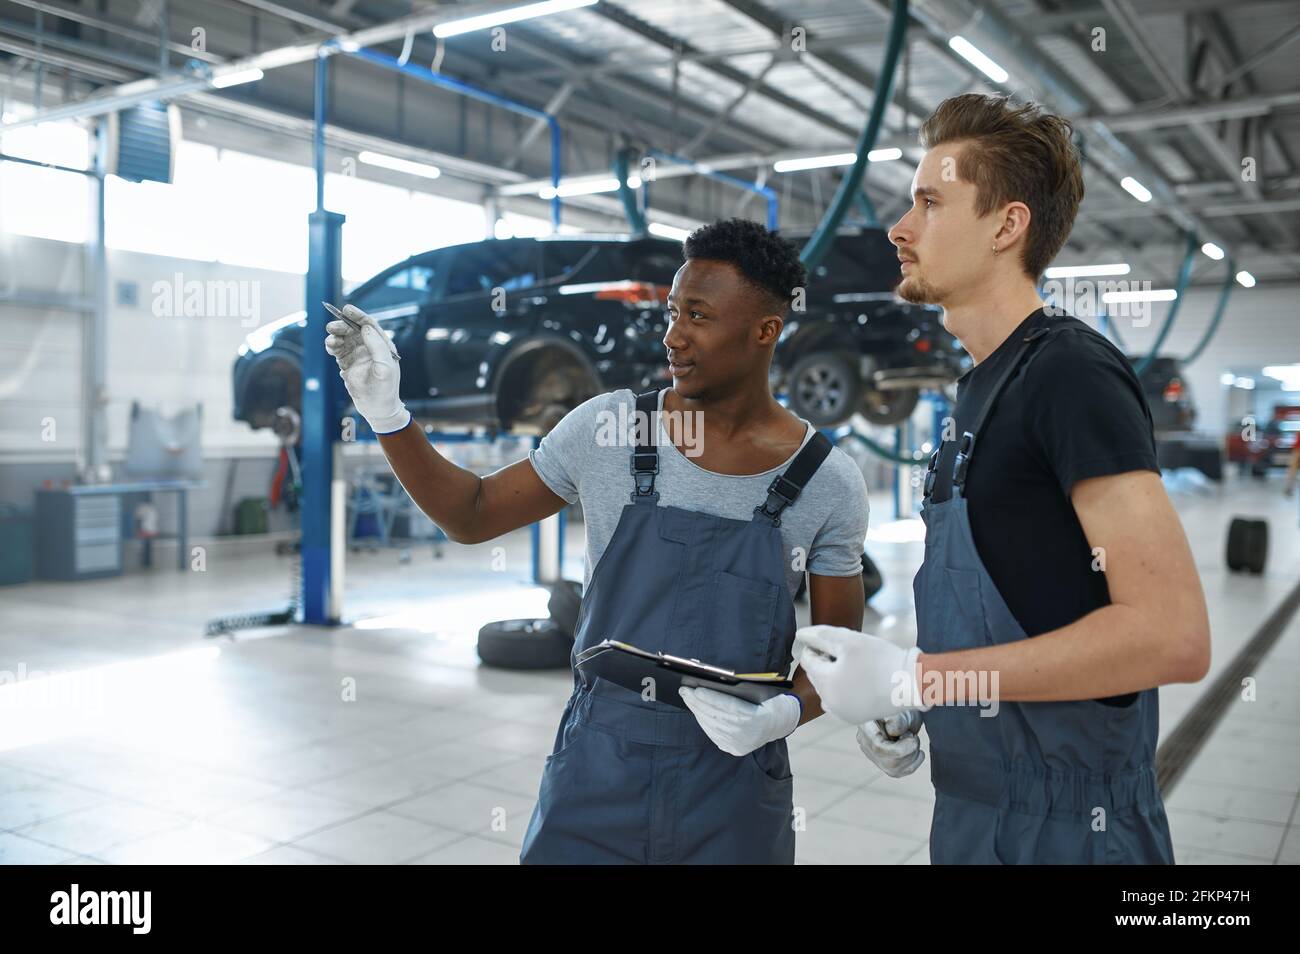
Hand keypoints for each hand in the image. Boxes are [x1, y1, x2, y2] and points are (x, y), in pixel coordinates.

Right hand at [324, 304, 409, 434]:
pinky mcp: (347, 363)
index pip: (369, 325)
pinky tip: (330, 347)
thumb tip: (365, 328)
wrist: (377, 409)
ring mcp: (358, 355)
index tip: (346, 309)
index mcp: (383, 345)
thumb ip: (377, 346)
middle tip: (332, 327)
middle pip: (353, 329)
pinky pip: (338, 350)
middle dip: (342, 325)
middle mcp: (370, 348)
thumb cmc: (385, 389)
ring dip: (335, 336)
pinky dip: (332, 346)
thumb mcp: (385, 367)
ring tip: (331, 341)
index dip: (358, 315)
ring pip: (343, 338)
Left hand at [678, 687, 800, 756]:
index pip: (729, 707)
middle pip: (717, 716)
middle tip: (684, 690)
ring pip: (713, 726)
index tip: (695, 689)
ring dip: (698, 712)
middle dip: (698, 703)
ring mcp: (742, 744)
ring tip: (687, 698)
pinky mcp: (736, 749)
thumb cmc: (772, 699)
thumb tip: (714, 682)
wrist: (784, 722)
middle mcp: (749, 734)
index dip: (711, 698)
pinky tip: (697, 711)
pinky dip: (704, 722)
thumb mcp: (763, 690)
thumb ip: (742, 689)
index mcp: (758, 719)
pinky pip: (715, 735)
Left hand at [793, 624, 927, 724]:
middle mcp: (829, 702)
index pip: (807, 660)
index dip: (817, 647)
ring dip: (833, 676)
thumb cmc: (880, 659)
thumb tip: (800, 635)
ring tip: (855, 667)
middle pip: (816, 675)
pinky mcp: (854, 718)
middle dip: (826, 662)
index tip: (836, 642)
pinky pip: (838, 701)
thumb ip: (821, 636)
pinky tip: (859, 682)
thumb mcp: (849, 640)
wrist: (910, 684)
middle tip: (848, 654)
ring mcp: (841, 713)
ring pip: (826, 689)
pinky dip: (842, 691)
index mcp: (825, 682)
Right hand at [856, 710, 924, 777]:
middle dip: (908, 751)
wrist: (904, 712)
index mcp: (865, 726)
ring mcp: (873, 755)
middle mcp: (865, 742)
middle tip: (912, 736)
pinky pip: (899, 772)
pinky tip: (915, 750)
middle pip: (887, 761)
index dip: (898, 748)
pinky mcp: (883, 763)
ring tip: (912, 740)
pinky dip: (913, 763)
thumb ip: (897, 719)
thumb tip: (892, 732)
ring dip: (912, 756)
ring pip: (894, 770)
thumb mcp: (901, 708)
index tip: (911, 736)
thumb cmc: (901, 707)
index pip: (878, 747)